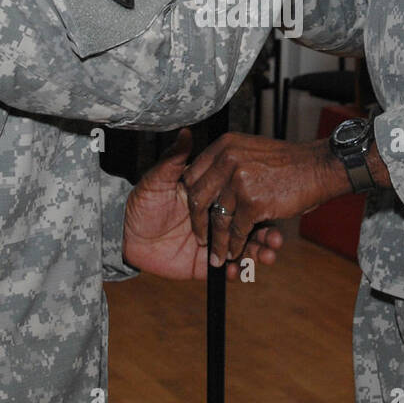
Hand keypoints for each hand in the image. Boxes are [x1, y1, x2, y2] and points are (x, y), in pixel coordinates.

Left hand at [123, 128, 283, 280]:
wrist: (126, 238)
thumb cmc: (142, 205)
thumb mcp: (158, 179)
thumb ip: (174, 159)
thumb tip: (186, 131)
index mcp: (211, 195)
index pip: (239, 198)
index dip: (256, 202)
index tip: (271, 204)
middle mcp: (216, 217)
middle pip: (248, 224)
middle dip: (265, 232)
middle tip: (276, 237)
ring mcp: (212, 241)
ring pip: (243, 247)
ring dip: (259, 252)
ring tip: (268, 254)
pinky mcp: (204, 263)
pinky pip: (227, 269)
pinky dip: (237, 270)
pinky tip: (242, 270)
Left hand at [180, 134, 350, 265]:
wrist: (319, 166)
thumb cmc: (288, 162)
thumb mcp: (247, 147)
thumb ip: (223, 158)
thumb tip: (194, 161)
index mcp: (224, 146)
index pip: (192, 175)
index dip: (190, 198)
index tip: (193, 213)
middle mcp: (227, 160)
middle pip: (198, 198)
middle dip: (198, 224)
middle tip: (200, 238)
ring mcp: (240, 181)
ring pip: (218, 219)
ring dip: (217, 242)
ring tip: (218, 254)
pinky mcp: (253, 203)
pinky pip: (237, 231)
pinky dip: (235, 246)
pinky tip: (235, 253)